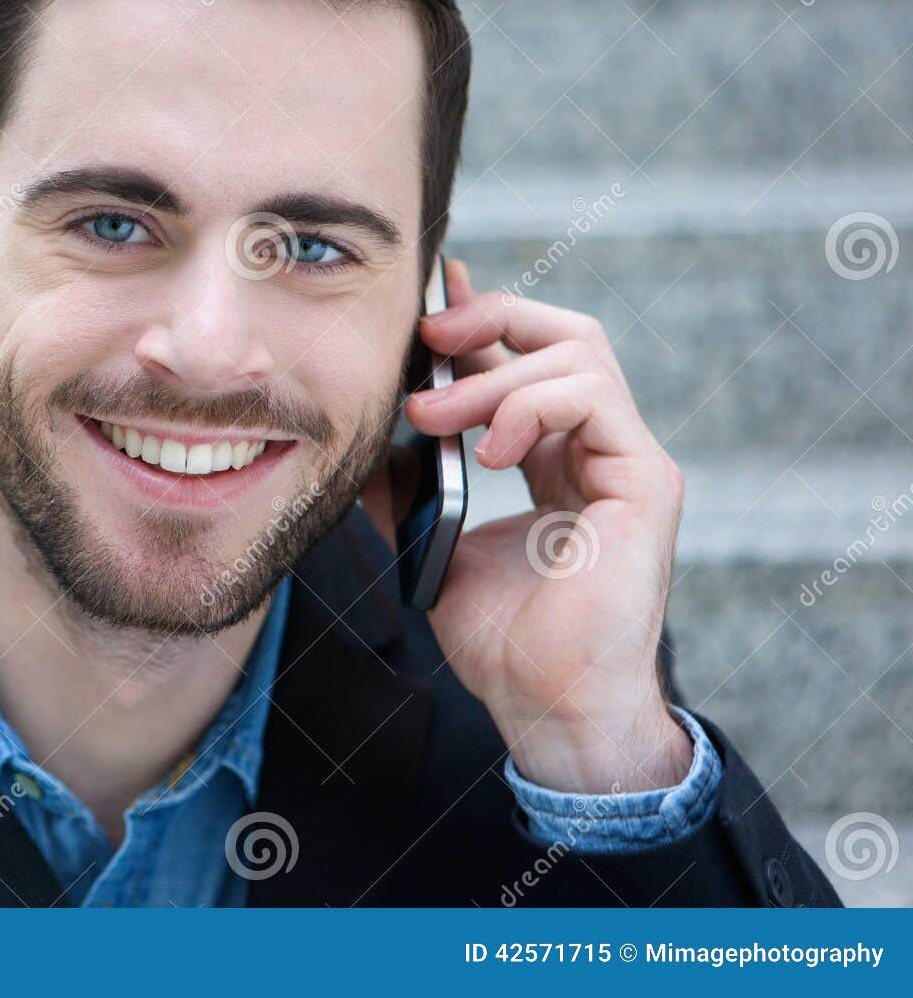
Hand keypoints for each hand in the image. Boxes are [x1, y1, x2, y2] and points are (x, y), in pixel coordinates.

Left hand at [362, 259, 690, 793]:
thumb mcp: (434, 545)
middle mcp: (599, 452)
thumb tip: (367, 440)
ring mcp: (628, 463)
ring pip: (578, 354)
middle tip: (428, 334)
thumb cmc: (504, 645)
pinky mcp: (645, 481)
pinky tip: (490, 449)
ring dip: (491, 375)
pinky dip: (532, 405)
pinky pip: (594, 399)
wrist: (547, 708)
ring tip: (431, 418)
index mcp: (557, 461)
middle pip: (566, 335)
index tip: (428, 304)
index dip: (482, 324)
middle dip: (492, 319)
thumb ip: (409, 487)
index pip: (528, 362)